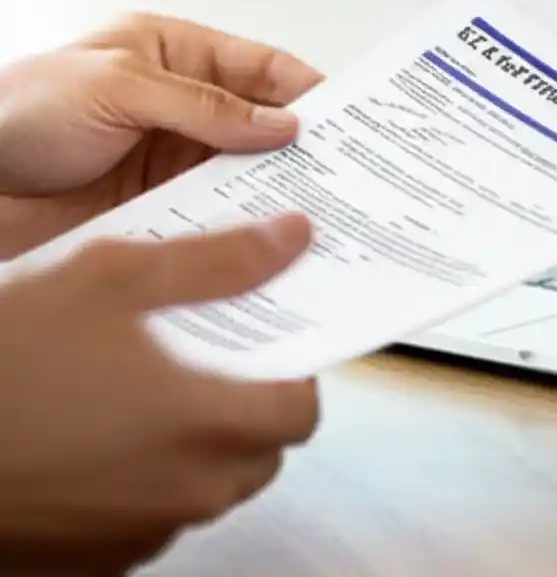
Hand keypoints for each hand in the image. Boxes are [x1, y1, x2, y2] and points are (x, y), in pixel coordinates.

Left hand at [0, 14, 322, 257]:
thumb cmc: (18, 112)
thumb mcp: (116, 86)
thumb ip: (204, 107)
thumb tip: (282, 126)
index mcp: (173, 54)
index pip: (260, 67)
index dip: (308, 88)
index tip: (352, 116)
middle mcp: (181, 107)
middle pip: (264, 124)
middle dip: (306, 145)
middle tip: (352, 171)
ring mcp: (173, 160)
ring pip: (247, 173)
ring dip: (280, 190)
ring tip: (324, 211)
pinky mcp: (161, 208)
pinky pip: (218, 215)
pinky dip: (246, 227)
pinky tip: (271, 241)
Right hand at [0, 213, 317, 574]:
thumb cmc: (4, 358)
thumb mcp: (112, 278)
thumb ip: (219, 263)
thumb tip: (295, 239)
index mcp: (211, 426)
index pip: (301, 410)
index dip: (289, 372)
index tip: (261, 344)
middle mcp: (188, 493)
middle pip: (259, 452)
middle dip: (244, 405)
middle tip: (201, 360)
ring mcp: (140, 533)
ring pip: (205, 486)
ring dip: (192, 444)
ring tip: (139, 390)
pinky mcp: (96, 560)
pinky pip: (148, 516)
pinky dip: (140, 480)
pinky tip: (94, 436)